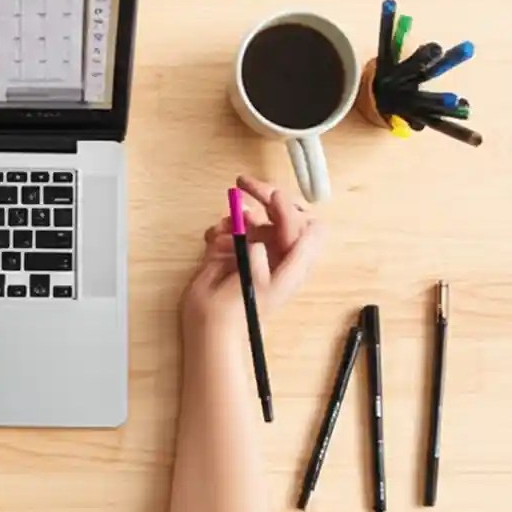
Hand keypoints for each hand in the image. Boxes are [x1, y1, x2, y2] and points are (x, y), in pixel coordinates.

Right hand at [181, 175, 324, 335]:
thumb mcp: (271, 280)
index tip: (268, 197)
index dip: (288, 207)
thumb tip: (277, 210)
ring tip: (222, 231)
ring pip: (250, 219)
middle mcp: (274, 252)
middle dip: (263, 197)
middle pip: (279, 213)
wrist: (209, 328)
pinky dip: (219, 230)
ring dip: (236, 219)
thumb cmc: (243, 310)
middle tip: (243, 183)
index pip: (302, 223)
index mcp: (292, 260)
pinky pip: (226, 229)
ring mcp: (250, 251)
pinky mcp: (226, 253)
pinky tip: (213, 241)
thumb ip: (281, 243)